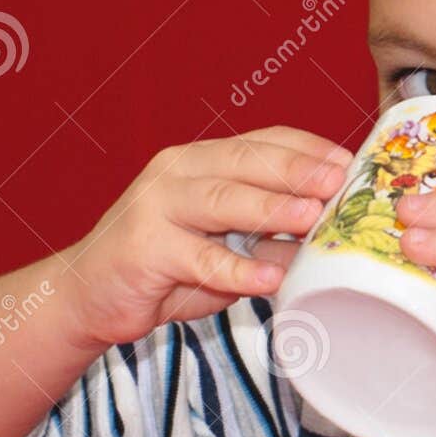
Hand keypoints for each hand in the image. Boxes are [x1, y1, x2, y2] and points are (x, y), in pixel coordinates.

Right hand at [59, 127, 351, 348]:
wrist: (87, 294)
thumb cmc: (163, 265)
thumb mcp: (220, 245)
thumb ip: (263, 236)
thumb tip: (322, 236)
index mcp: (198, 161)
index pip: (260, 142)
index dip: (306, 149)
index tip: (348, 162)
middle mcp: (176, 173)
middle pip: (244, 163)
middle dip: (296, 170)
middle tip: (338, 182)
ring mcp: (155, 207)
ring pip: (222, 201)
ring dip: (271, 209)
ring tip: (312, 218)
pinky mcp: (144, 250)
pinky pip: (199, 259)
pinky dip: (237, 270)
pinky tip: (270, 277)